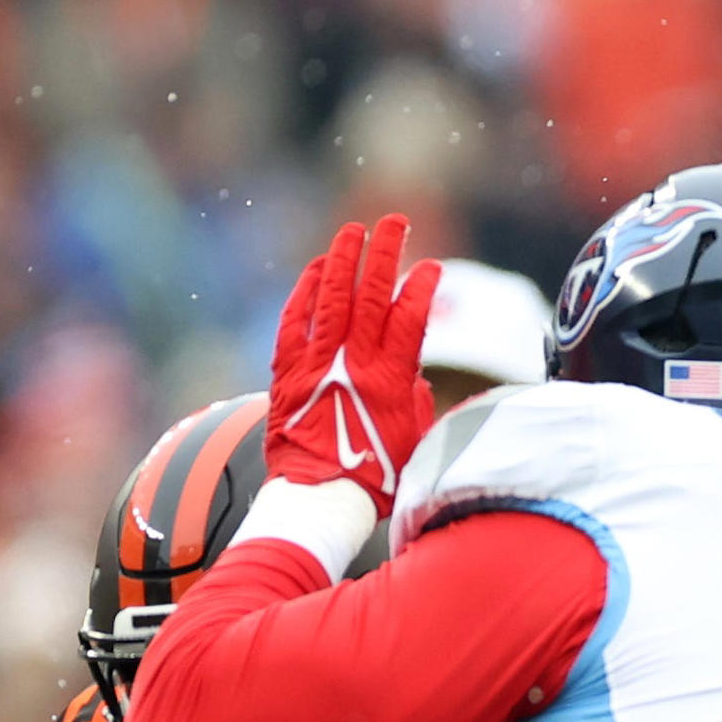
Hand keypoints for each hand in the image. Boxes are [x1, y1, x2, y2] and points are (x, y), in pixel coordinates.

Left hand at [265, 214, 439, 513]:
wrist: (319, 498)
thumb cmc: (374, 480)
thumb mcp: (413, 441)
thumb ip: (416, 401)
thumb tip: (414, 379)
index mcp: (391, 381)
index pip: (410, 319)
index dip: (422, 289)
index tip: (432, 268)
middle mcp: (354, 364)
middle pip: (372, 295)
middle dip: (386, 254)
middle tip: (396, 223)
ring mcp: (318, 363)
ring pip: (333, 297)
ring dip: (345, 259)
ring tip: (355, 231)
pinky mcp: (289, 371)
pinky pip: (296, 320)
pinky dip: (307, 291)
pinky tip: (319, 269)